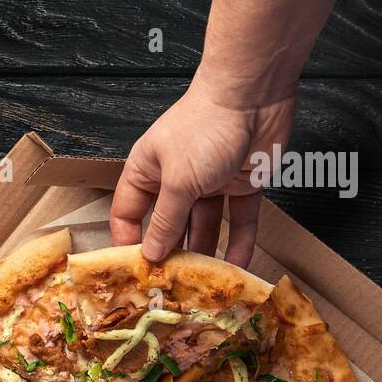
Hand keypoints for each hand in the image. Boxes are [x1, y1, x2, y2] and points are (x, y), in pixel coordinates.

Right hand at [109, 78, 294, 267]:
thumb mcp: (178, 181)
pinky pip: (239, 220)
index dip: (128, 241)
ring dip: (206, 252)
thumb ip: (165, 220)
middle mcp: (175, 179)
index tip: (134, 272)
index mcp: (147, 172)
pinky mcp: (240, 184)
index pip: (127, 213)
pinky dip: (240, 242)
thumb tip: (150, 254)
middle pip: (168, 225)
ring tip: (204, 283)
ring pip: (205, 226)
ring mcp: (209, 182)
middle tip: (172, 286)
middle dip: (171, 253)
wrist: (253, 95)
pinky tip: (238, 267)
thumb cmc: (203, 128)